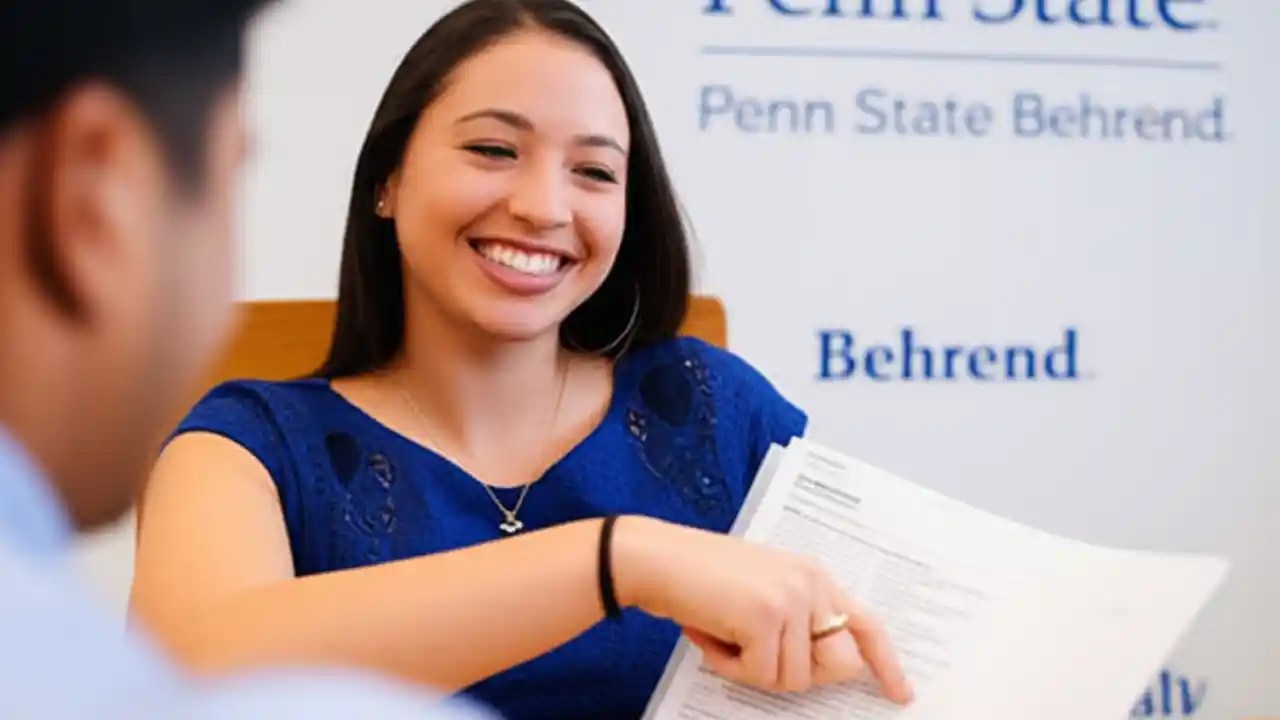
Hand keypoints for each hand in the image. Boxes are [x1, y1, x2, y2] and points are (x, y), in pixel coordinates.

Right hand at [612, 516, 912, 702]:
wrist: (657, 558)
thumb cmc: (700, 577)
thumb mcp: (762, 588)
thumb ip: (795, 617)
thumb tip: (817, 668)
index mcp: (814, 575)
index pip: (865, 624)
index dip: (885, 663)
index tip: (900, 693)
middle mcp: (810, 583)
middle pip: (838, 664)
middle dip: (802, 675)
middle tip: (759, 659)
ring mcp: (790, 599)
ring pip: (794, 679)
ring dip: (752, 670)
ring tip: (722, 637)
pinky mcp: (765, 617)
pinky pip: (761, 676)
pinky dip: (730, 668)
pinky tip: (710, 638)